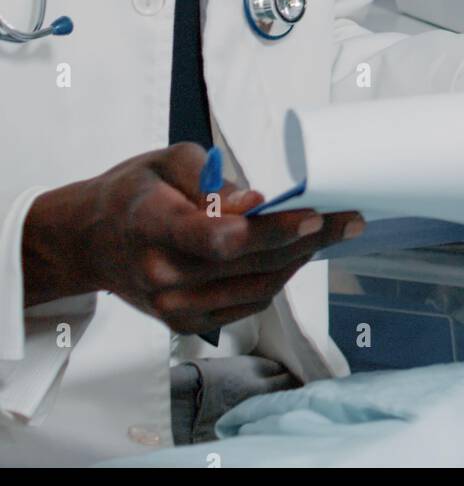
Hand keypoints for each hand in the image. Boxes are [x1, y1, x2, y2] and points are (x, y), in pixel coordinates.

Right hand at [22, 143, 363, 334]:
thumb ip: (210, 179)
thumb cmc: (133, 193)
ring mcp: (175, 308)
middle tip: (348, 218)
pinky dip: (277, 278)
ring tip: (329, 231)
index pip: (219, 238)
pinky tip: (294, 253)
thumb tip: (256, 202)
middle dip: (308, 240)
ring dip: (299, 260)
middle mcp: (164, 276)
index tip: (313, 215)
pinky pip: (248, 303)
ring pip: (258, 288)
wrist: (92, 241)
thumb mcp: (165, 161)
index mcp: (154, 227)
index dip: (271, 231)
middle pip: (250, 265)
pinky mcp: (187, 324)